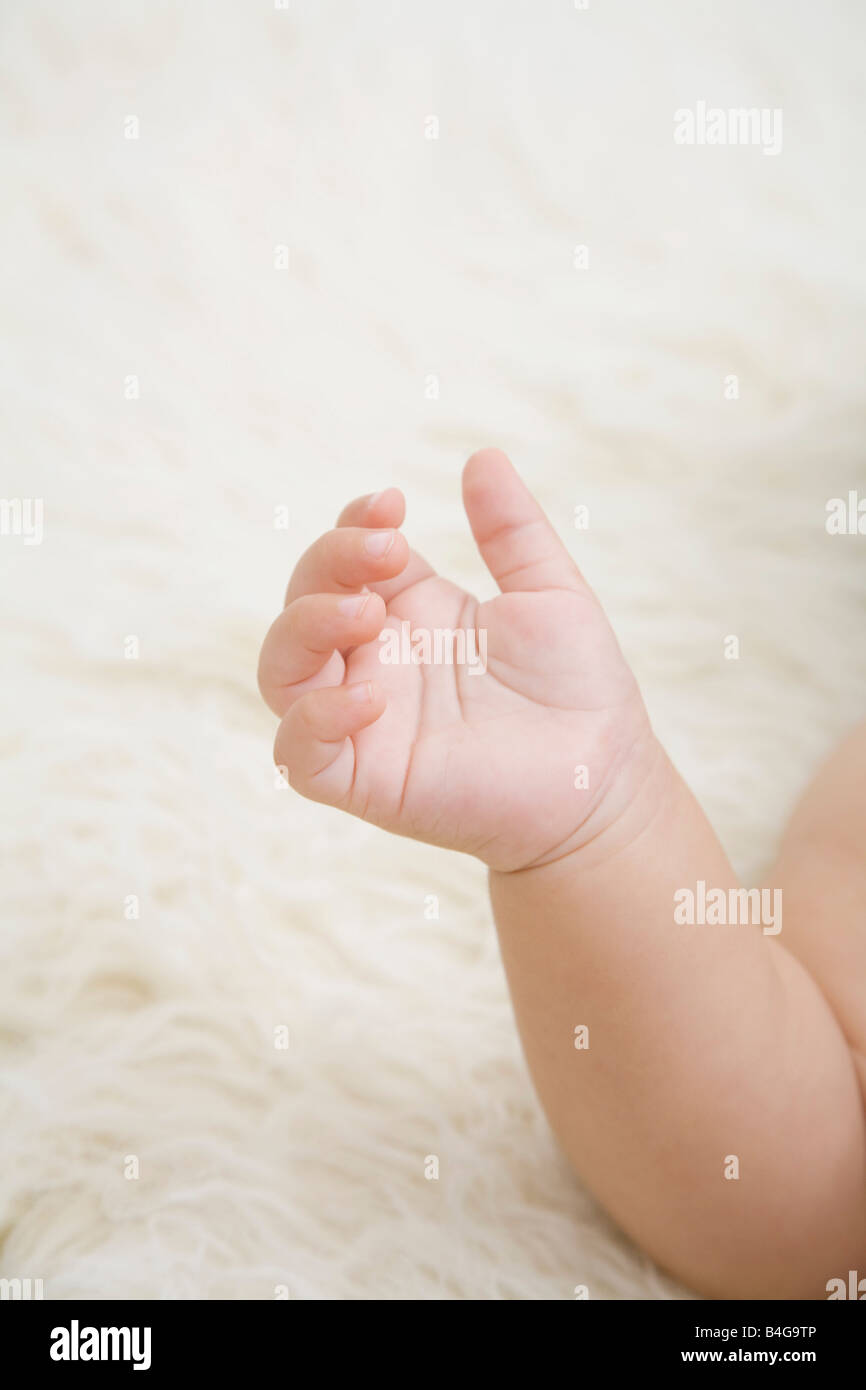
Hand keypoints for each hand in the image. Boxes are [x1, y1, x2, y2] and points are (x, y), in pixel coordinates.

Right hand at [258, 449, 654, 870]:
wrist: (603, 778)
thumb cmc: (580, 690)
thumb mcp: (550, 592)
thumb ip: (512, 530)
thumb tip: (483, 455)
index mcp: (410, 614)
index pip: (346, 559)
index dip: (352, 524)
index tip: (392, 506)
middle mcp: (376, 662)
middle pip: (302, 602)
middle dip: (327, 563)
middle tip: (387, 552)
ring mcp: (364, 721)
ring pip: (281, 671)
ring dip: (306, 628)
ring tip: (367, 613)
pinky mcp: (365, 780)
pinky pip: (299, 753)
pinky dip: (314, 720)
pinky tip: (369, 696)